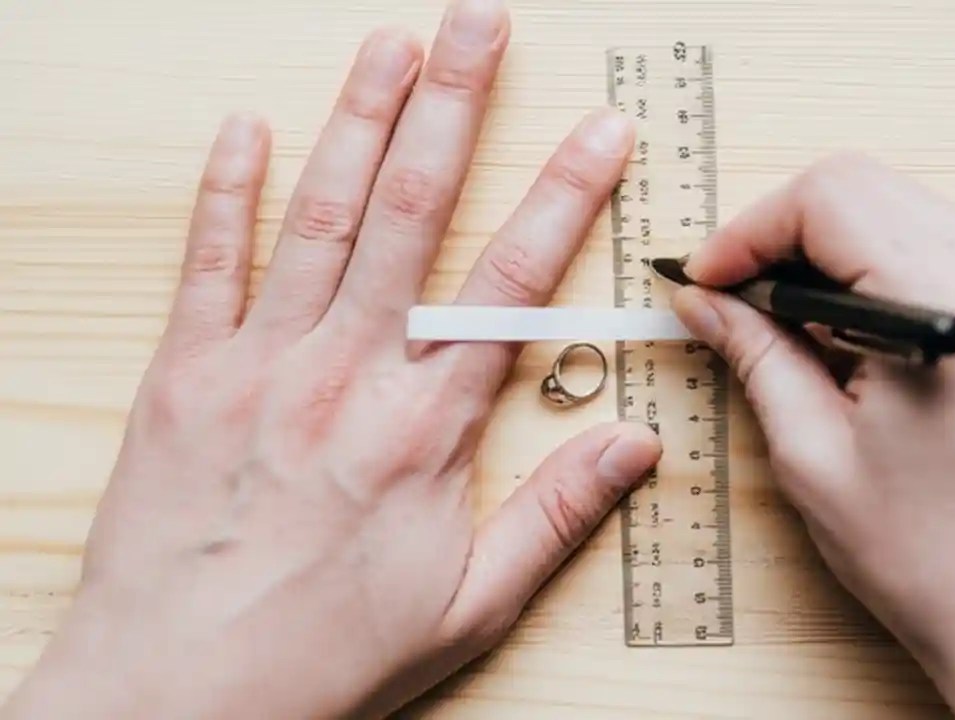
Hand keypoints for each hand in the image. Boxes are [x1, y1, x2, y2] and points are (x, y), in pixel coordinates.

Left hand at [2, 3, 659, 718]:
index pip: (510, 287)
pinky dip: (226, 190)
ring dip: (359, 120)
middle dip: (454, 106)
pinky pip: (208, 263)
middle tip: (478, 24)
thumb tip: (635, 445)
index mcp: (424, 430)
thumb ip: (556, 515)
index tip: (598, 133)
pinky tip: (247, 127)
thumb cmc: (323, 658)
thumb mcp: (469, 608)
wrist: (173, 699)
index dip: (563, 198)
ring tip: (390, 44)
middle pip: (412, 214)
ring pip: (319, 216)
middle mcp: (346, 377)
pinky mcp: (183, 376)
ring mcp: (260, 366)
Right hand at [673, 154, 954, 718]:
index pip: (831, 195)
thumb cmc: (934, 556)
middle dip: (781, 233)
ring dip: (825, 249)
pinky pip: (934, 243)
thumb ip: (755, 352)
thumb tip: (703, 299)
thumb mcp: (814, 453)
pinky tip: (840, 330)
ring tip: (783, 324)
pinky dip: (871, 266)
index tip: (706, 282)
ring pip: (897, 207)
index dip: (749, 230)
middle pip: (864, 186)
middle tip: (732, 300)